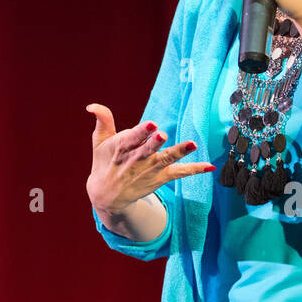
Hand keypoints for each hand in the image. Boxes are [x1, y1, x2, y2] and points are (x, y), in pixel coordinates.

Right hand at [85, 103, 214, 214]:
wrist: (108, 196)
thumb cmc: (104, 162)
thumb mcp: (99, 141)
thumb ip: (103, 120)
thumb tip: (92, 106)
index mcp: (122, 147)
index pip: (132, 138)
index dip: (141, 131)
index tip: (150, 124)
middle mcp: (137, 159)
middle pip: (148, 150)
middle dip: (155, 143)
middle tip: (163, 136)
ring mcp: (150, 169)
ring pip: (166, 159)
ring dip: (179, 152)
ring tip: (192, 144)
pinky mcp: (161, 178)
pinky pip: (180, 173)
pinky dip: (194, 169)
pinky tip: (209, 166)